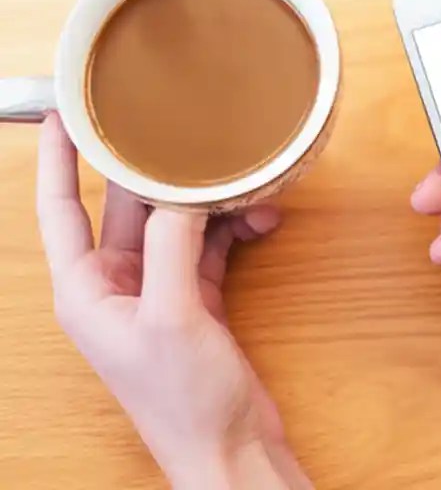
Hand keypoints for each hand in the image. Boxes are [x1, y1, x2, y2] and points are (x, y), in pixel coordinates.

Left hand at [36, 114, 307, 488]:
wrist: (231, 447)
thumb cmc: (185, 402)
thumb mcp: (172, 317)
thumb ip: (172, 248)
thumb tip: (184, 195)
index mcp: (86, 292)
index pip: (62, 211)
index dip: (59, 161)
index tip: (65, 114)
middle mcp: (116, 288)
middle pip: (129, 208)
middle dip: (160, 174)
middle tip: (182, 131)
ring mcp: (159, 293)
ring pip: (177, 223)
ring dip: (211, 203)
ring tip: (244, 183)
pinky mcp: (197, 302)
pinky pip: (209, 246)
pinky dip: (234, 230)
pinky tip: (260, 219)